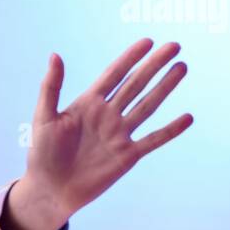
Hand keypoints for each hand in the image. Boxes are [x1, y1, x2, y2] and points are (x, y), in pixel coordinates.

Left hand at [13, 38, 194, 229]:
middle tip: (174, 46)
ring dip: (165, 87)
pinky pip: (153, 140)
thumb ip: (51, 87)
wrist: (51, 189)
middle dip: (154, 65)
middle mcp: (107, 115)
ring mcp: (119, 134)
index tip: (148, 41)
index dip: (130, 57)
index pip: (114, 74)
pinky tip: (188, 118)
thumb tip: (55, 55)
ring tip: (182, 67)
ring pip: (147, 106)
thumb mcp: (43, 117)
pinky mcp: (127, 156)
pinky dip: (170, 130)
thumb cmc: (42, 153)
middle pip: (136, 84)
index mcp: (88, 103)